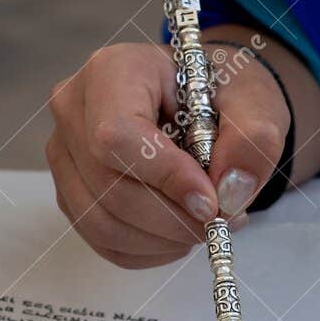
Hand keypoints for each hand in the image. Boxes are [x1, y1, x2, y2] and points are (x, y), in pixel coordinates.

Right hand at [47, 42, 289, 268]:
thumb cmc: (221, 93)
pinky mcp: (71, 193)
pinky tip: (181, 230)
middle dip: (174, 219)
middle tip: (224, 220)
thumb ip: (253, 139)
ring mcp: (65, 154)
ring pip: (103, 222)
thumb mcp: (254, 101)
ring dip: (165, 239)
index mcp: (112, 70)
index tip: (212, 203)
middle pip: (110, 188)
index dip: (165, 178)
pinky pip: (104, 241)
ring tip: (208, 224)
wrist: (204, 101)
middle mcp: (74, 110)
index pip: (117, 135)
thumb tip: (231, 192)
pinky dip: (150, 250)